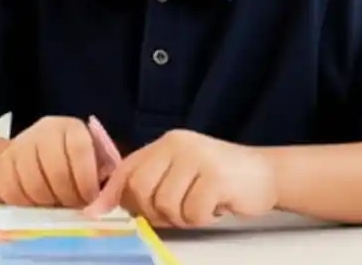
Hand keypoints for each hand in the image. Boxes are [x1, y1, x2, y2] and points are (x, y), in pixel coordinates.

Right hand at [0, 116, 110, 206]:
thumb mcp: (94, 161)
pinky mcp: (3, 161)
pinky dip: (26, 203)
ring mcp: (20, 144)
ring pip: (33, 183)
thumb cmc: (74, 164)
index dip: (86, 179)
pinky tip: (36, 203)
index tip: (91, 198)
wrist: (34, 155)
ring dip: (47, 202)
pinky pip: (12, 190)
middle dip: (67, 196)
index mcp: (71, 128)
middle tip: (73, 206)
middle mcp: (44, 130)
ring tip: (55, 205)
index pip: (79, 149)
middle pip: (55, 169)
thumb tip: (106, 199)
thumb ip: (104, 176)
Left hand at [83, 129, 276, 227]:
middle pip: (141, 190)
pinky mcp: (217, 177)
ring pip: (166, 205)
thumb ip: (151, 181)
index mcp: (166, 143)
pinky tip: (216, 206)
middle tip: (178, 213)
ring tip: (201, 206)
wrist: (266, 174)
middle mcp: (178, 145)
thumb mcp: (181, 172)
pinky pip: (192, 212)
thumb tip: (106, 205)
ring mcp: (197, 158)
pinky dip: (202, 218)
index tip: (95, 213)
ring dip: (183, 217)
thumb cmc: (218, 179)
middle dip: (155, 211)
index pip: (128, 168)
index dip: (111, 194)